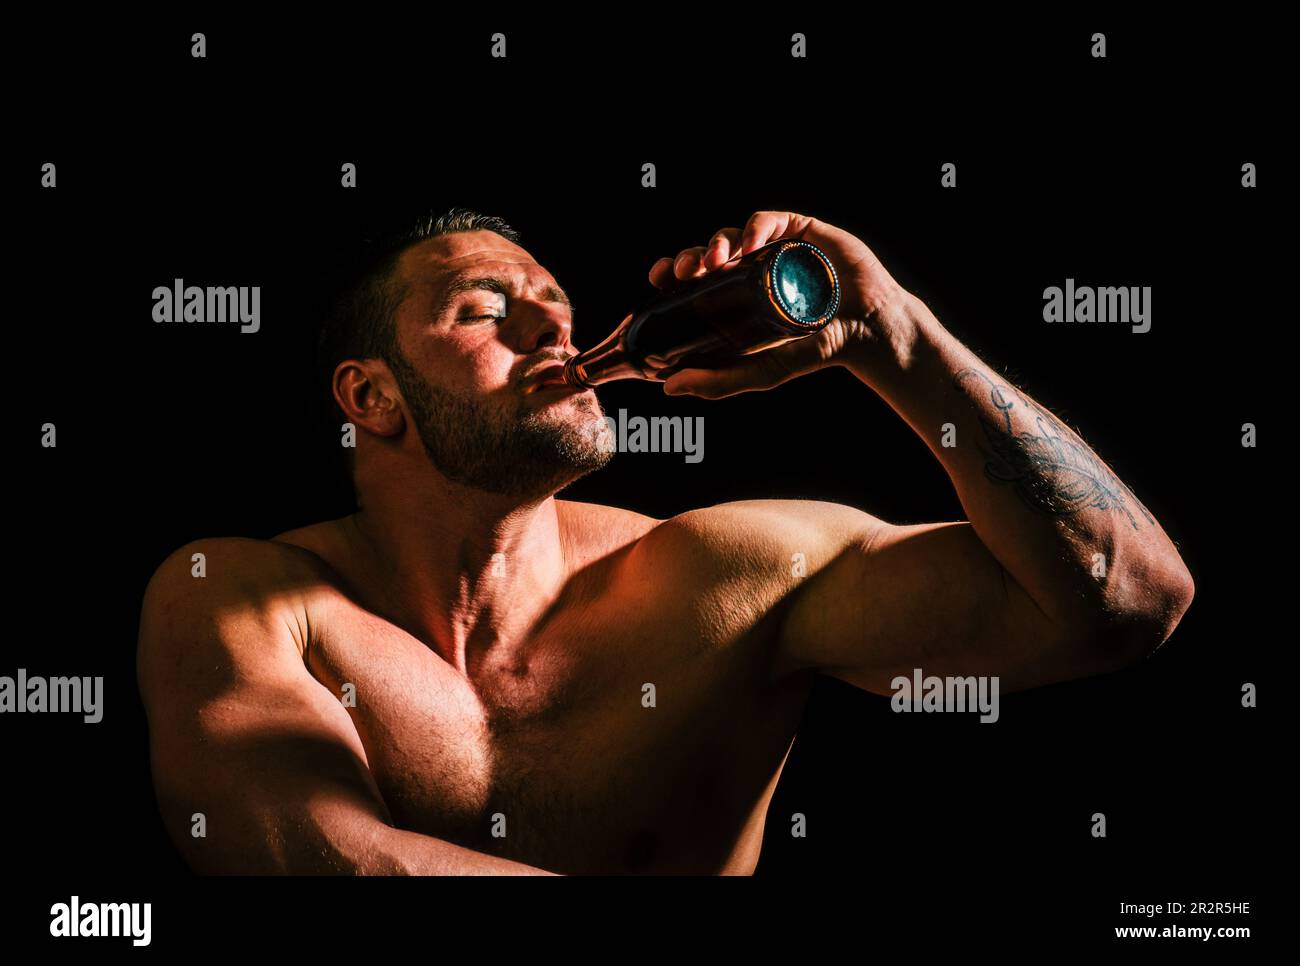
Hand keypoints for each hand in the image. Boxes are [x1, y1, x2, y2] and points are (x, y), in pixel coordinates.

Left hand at [648, 211, 912, 397]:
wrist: (864, 332)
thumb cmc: (813, 350)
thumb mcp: (760, 371)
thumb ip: (718, 380)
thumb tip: (668, 388)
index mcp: (732, 294)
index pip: (692, 278)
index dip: (670, 274)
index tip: (657, 282)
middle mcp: (747, 268)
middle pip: (705, 254)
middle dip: (687, 258)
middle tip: (679, 273)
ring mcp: (771, 248)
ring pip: (731, 235)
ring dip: (714, 244)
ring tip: (712, 263)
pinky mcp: (798, 230)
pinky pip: (767, 221)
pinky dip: (753, 228)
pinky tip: (748, 245)